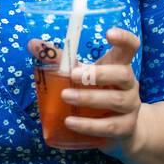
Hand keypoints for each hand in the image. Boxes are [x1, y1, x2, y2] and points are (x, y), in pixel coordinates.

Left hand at [57, 27, 143, 156]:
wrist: (120, 130)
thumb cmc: (98, 94)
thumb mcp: (82, 75)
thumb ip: (60, 60)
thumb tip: (33, 44)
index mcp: (120, 66)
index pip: (130, 46)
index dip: (123, 38)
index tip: (108, 33)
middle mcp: (129, 84)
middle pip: (122, 74)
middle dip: (99, 74)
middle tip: (74, 74)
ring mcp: (130, 107)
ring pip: (115, 101)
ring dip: (89, 98)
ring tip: (65, 96)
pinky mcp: (125, 128)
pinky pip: (108, 126)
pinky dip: (88, 125)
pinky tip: (70, 122)